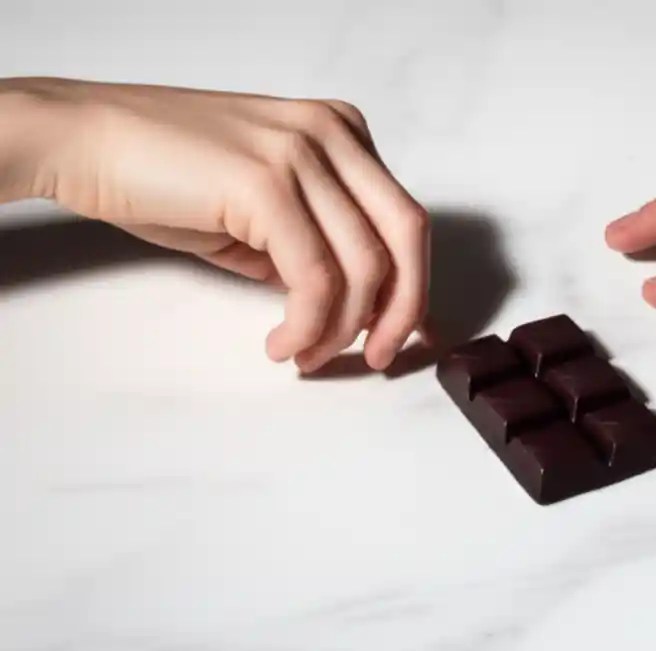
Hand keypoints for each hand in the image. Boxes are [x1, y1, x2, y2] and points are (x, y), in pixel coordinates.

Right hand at [2, 78, 428, 371]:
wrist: (84, 140)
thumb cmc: (162, 173)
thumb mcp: (260, 209)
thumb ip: (311, 243)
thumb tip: (352, 307)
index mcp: (340, 132)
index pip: (403, 219)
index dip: (413, 286)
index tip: (401, 334)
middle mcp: (332, 133)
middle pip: (405, 236)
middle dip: (400, 310)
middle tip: (377, 357)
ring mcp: (301, 153)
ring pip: (364, 265)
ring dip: (340, 329)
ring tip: (302, 354)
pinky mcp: (265, 184)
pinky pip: (316, 278)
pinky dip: (307, 324)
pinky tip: (281, 343)